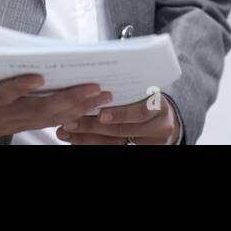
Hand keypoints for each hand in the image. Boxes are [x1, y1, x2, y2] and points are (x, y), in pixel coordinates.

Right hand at [0, 58, 111, 144]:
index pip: (3, 94)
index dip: (20, 88)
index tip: (38, 78)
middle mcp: (1, 115)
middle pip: (39, 108)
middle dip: (69, 99)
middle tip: (94, 88)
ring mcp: (11, 122)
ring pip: (49, 116)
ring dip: (77, 106)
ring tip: (102, 96)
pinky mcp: (16, 124)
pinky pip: (48, 120)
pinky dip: (70, 114)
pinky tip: (88, 108)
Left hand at [56, 93, 180, 144]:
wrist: (163, 118)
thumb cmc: (147, 96)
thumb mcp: (143, 87)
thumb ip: (125, 86)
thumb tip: (93, 81)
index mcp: (159, 105)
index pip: (141, 111)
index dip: (120, 114)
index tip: (100, 114)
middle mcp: (159, 126)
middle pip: (123, 130)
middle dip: (94, 126)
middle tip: (71, 122)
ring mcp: (151, 141)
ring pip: (116, 142)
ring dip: (88, 137)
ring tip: (68, 131)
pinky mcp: (143, 148)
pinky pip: (114, 148)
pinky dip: (93, 143)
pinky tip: (77, 140)